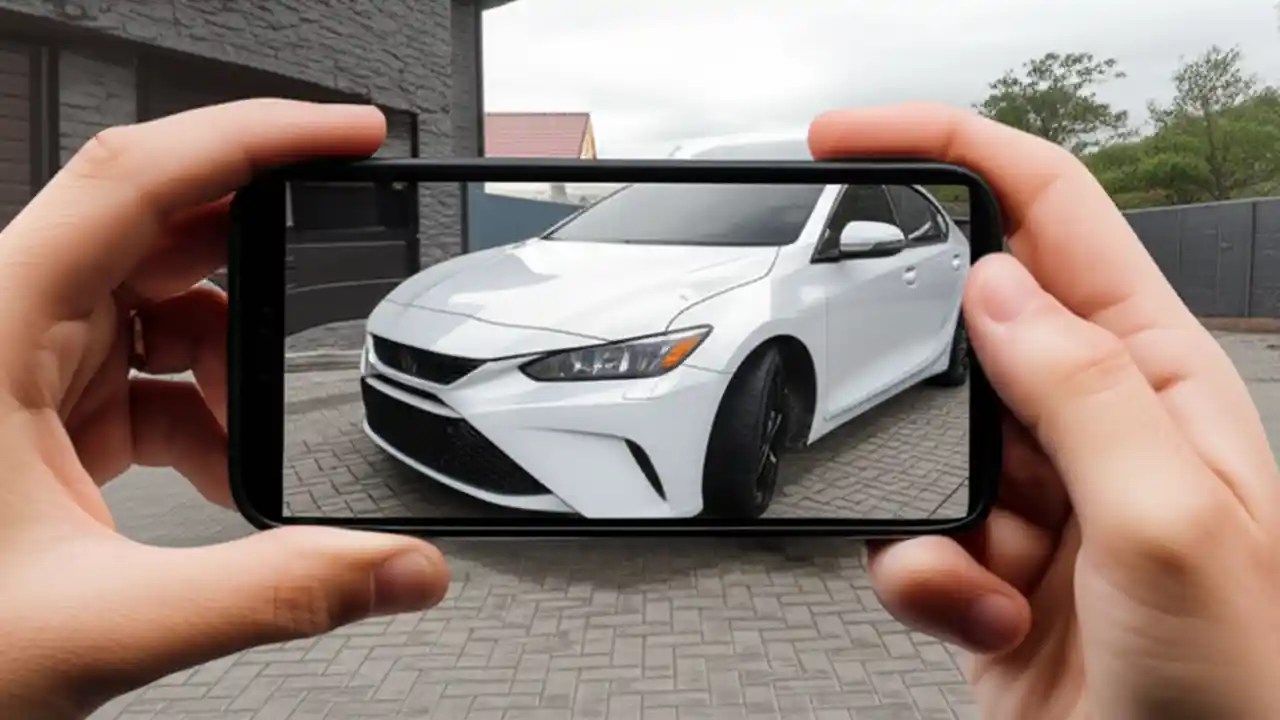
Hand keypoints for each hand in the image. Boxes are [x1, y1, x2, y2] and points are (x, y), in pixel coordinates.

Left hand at [0, 99, 449, 718]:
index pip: (134, 179)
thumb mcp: (102, 622)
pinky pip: (147, 370)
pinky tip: (219, 471)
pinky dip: (204, 409)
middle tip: (340, 277)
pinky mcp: (42, 410)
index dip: (252, 135)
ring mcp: (22, 366)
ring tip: (255, 429)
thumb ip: (270, 593)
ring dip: (232, 356)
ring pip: (158, 302)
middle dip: (261, 262)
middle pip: (159, 228)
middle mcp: (3, 327)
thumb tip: (400, 566)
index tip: (346, 134)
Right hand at [810, 104, 1279, 718]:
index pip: (1048, 213)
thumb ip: (1078, 389)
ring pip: (914, 442)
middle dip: (911, 364)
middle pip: (962, 325)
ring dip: (924, 513)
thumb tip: (994, 290)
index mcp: (1155, 376)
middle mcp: (1093, 425)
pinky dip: (922, 579)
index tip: (853, 139)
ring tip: (987, 573)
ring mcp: (1035, 497)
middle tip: (895, 411)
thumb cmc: (1238, 693)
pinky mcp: (985, 564)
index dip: (950, 151)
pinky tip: (985, 616)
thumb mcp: (1169, 522)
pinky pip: (905, 534)